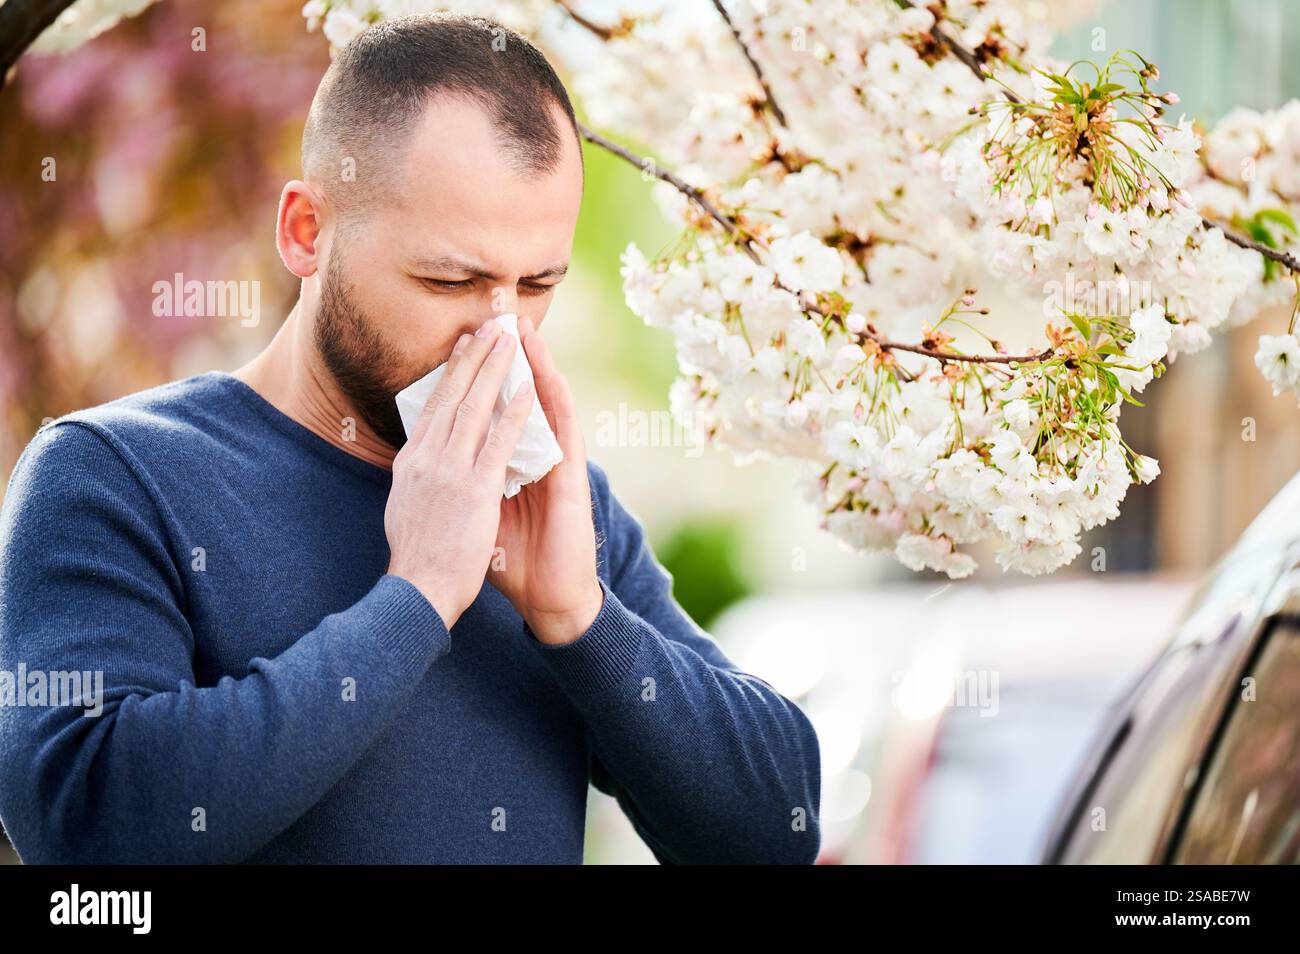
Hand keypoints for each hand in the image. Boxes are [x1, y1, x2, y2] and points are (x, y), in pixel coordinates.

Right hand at [385, 318, 533, 628]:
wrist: (418, 592)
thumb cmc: (416, 559)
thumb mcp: (405, 508)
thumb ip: (415, 481)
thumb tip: (415, 465)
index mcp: (410, 463)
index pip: (432, 407)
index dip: (450, 374)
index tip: (464, 348)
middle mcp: (426, 459)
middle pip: (451, 396)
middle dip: (473, 358)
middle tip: (490, 326)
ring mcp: (449, 471)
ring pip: (474, 407)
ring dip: (494, 370)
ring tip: (509, 339)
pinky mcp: (474, 488)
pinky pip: (499, 441)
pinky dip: (513, 412)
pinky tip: (527, 389)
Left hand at [488, 317, 602, 644]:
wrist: (549, 599)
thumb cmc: (513, 563)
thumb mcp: (476, 517)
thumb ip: (460, 489)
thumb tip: (428, 473)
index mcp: (505, 465)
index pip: (490, 413)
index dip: (475, 379)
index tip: (460, 346)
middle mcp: (532, 457)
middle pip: (517, 397)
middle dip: (502, 358)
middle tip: (492, 319)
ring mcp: (554, 465)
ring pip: (544, 405)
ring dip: (535, 365)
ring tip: (523, 330)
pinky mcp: (570, 478)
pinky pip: (564, 433)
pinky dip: (556, 403)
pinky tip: (549, 376)